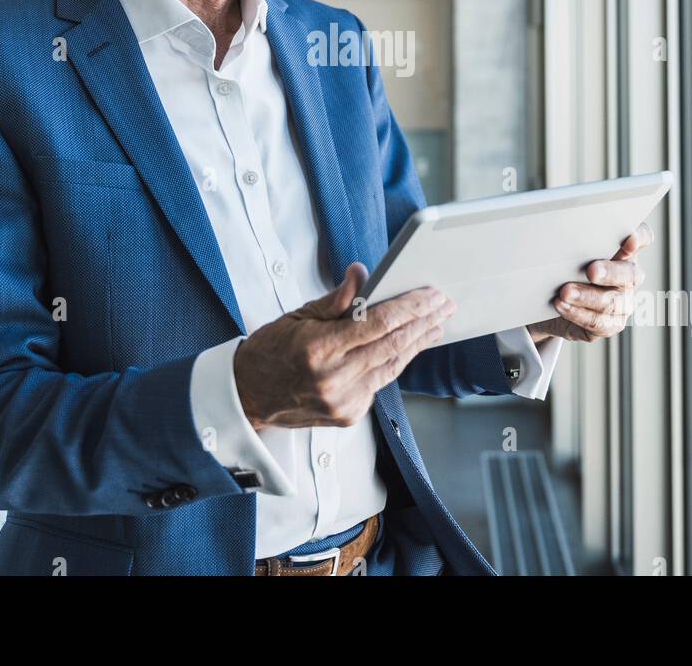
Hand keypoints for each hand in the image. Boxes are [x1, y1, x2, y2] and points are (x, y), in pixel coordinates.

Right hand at [232, 262, 454, 430]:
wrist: (247, 397)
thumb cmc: (269, 353)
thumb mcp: (297, 316)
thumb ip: (335, 299)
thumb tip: (363, 275)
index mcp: (319, 349)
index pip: (376, 324)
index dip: (409, 308)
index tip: (430, 295)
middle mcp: (333, 379)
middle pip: (392, 346)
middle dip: (423, 322)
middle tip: (444, 305)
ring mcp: (342, 402)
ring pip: (392, 367)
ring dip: (417, 343)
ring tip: (437, 324)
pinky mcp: (348, 416)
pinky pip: (380, 384)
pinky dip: (396, 362)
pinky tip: (409, 347)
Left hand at [527, 223, 653, 344]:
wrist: (550, 301)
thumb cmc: (564, 268)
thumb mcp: (568, 250)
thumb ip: (575, 241)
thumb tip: (561, 234)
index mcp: (623, 250)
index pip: (642, 238)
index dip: (640, 237)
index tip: (629, 239)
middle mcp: (628, 276)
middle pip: (630, 273)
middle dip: (611, 272)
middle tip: (591, 271)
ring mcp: (622, 302)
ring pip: (613, 302)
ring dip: (587, 296)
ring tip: (565, 292)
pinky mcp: (609, 324)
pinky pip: (599, 322)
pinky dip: (578, 313)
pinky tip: (561, 305)